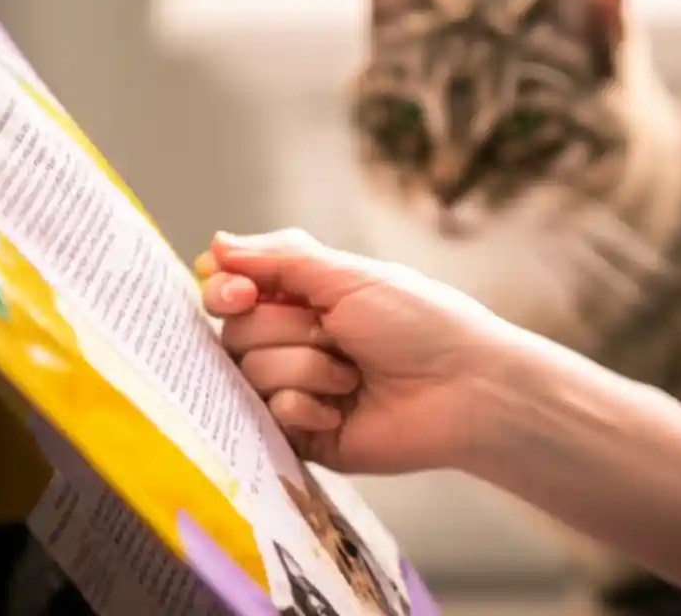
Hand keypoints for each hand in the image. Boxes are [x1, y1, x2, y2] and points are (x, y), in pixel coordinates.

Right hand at [199, 229, 523, 473]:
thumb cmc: (421, 324)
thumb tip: (215, 244)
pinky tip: (342, 410)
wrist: (465, 391)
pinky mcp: (302, 436)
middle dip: (285, 331)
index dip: (226, 291)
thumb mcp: (351, 276)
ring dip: (305, 368)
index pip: (231, 292)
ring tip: (351, 375)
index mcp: (303, 298)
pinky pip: (268, 417)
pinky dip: (306, 408)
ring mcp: (295, 390)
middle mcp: (292, 342)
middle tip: (335, 334)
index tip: (242, 293)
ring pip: (249, 374)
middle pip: (234, 332)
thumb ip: (280, 258)